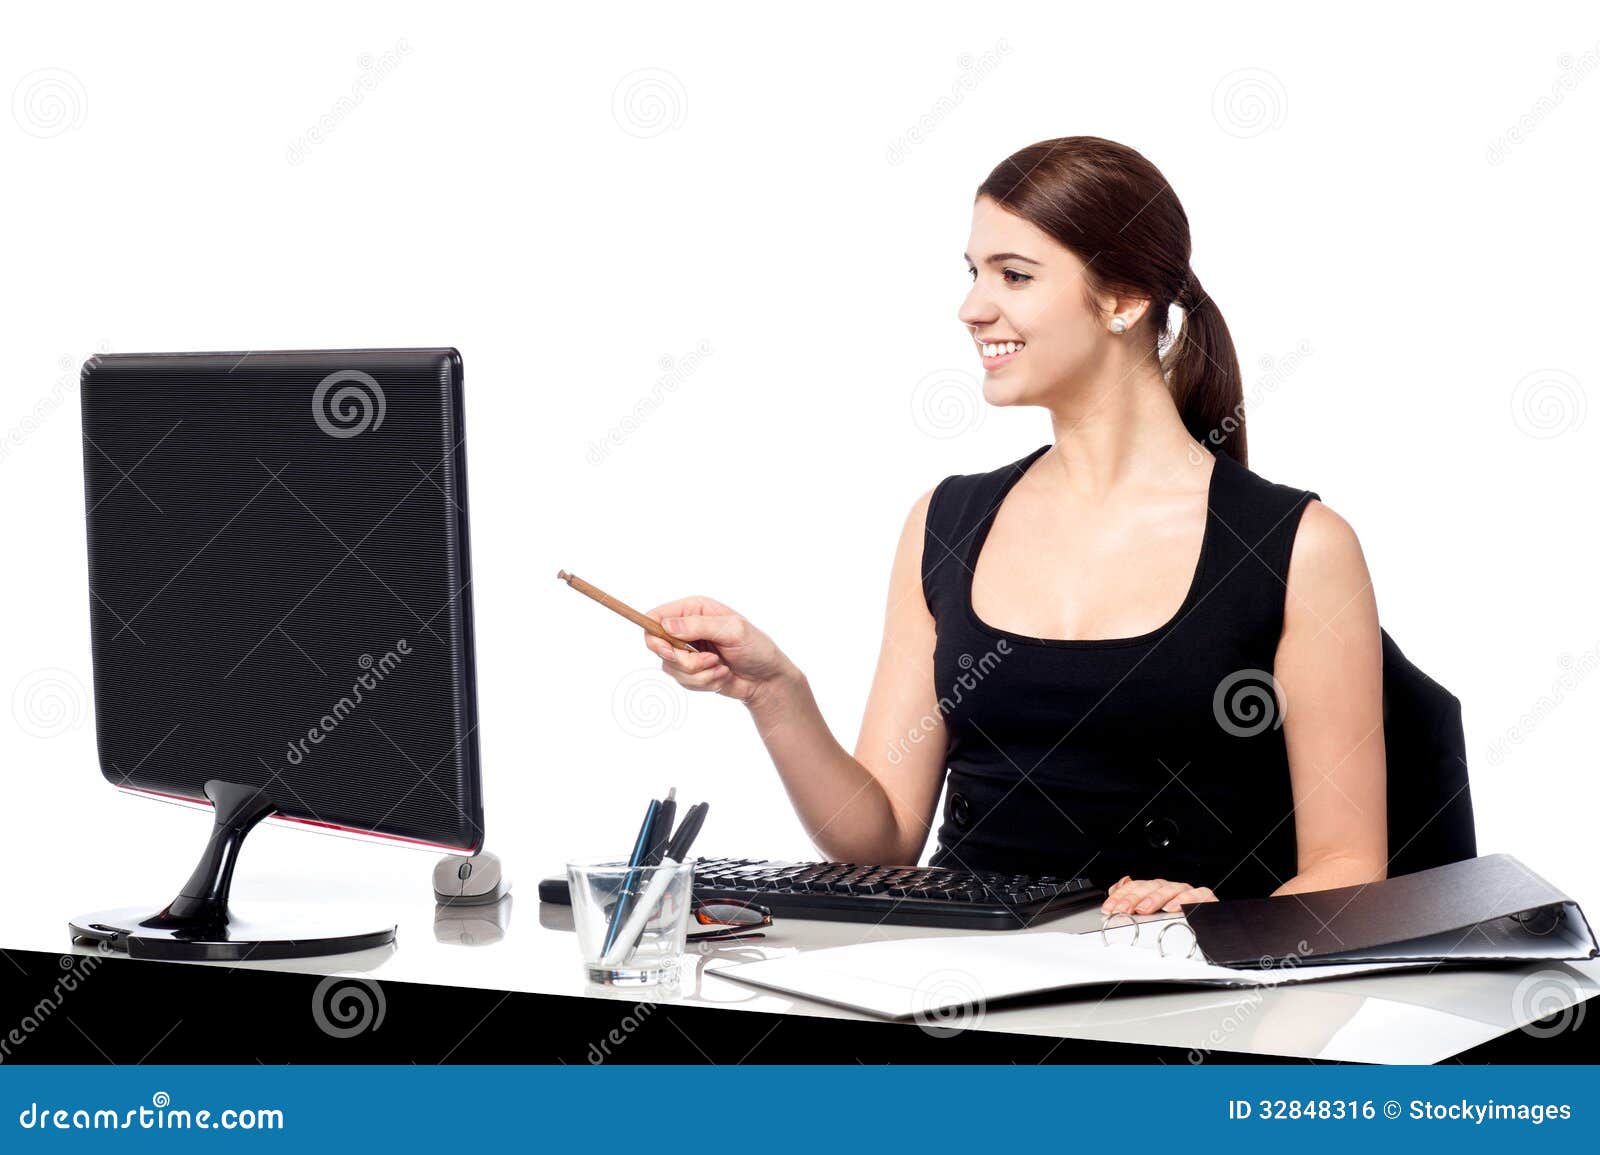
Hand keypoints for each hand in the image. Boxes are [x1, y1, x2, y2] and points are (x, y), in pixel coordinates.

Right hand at [643, 595, 794, 706]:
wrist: (767, 678)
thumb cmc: (756, 648)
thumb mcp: (732, 630)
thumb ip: (699, 626)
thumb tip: (666, 625)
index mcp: (694, 609)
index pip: (656, 617)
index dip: (654, 634)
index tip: (668, 650)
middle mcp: (686, 628)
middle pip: (659, 646)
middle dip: (685, 660)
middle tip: (710, 660)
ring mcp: (687, 651)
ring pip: (671, 668)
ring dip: (699, 673)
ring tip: (721, 667)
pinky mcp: (691, 672)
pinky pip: (683, 682)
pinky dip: (704, 683)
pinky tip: (722, 675)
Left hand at [1100, 876, 1217, 915]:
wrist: (1210, 924)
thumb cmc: (1180, 918)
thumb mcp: (1153, 913)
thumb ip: (1133, 902)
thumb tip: (1113, 892)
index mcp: (1156, 890)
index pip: (1135, 886)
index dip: (1121, 895)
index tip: (1110, 907)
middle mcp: (1170, 888)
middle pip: (1149, 886)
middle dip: (1133, 897)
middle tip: (1123, 909)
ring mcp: (1186, 892)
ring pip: (1169, 889)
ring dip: (1155, 898)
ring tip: (1144, 909)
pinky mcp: (1204, 898)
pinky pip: (1196, 895)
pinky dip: (1184, 900)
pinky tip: (1173, 908)